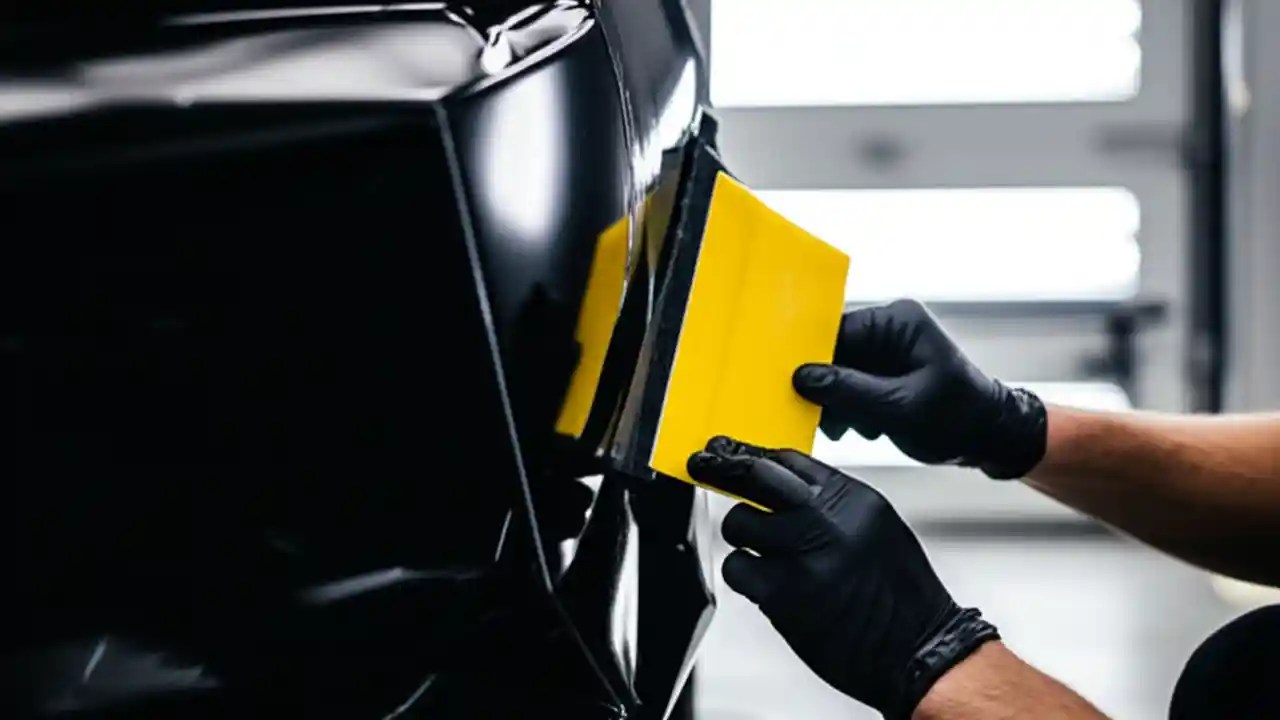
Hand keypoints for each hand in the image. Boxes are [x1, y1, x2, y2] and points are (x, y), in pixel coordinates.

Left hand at [689, 437, 998, 719]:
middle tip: (705, 465)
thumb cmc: (900, 595)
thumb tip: (778, 487)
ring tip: (763, 555)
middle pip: (756, 476)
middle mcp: (827, 520)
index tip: (729, 452)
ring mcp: (804, 555)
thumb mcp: (875, 529)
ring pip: (739, 522)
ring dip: (743, 538)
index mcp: (853, 499)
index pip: (789, 460)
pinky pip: (738, 568)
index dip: (752, 455)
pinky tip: (766, 586)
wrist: (920, 650)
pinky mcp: (783, 594)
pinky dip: (745, 576)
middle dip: (725, 469)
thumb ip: (832, 505)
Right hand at [793, 299, 1047, 479]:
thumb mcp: (900, 408)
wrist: (992, 439)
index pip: (838, 331)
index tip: (794, 384)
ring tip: (852, 426)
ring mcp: (888, 350)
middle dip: (827, 386)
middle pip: (836, 352)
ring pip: (839, 371)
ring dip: (837, 401)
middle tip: (823, 415)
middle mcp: (891, 329)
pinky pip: (851, 383)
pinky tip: (861, 426)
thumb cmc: (962, 418)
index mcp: (899, 322)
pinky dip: (849, 406)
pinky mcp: (886, 372)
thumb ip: (849, 391)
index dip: (813, 359)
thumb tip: (803, 378)